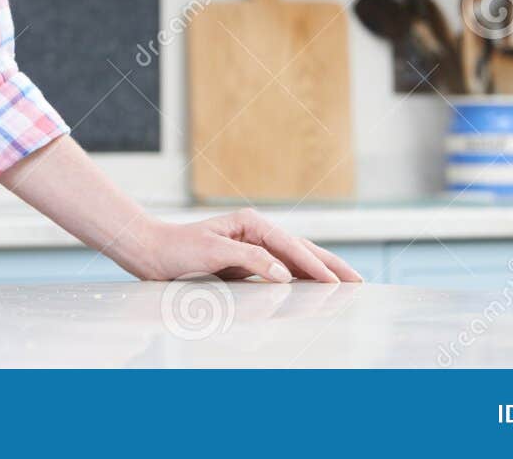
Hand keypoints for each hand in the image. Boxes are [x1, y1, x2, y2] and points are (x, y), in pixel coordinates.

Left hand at [129, 208, 363, 283]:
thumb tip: (284, 273)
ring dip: (321, 272)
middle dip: (330, 265)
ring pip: (296, 259)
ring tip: (347, 284)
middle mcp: (256, 231)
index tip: (335, 282)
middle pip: (302, 249)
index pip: (291, 247)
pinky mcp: (248, 262)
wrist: (153, 253)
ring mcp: (254, 246)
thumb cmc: (178, 249)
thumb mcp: (212, 251)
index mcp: (251, 223)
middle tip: (359, 281)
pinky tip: (314, 289)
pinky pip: (282, 270)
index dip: (315, 266)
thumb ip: (249, 259)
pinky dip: (302, 278)